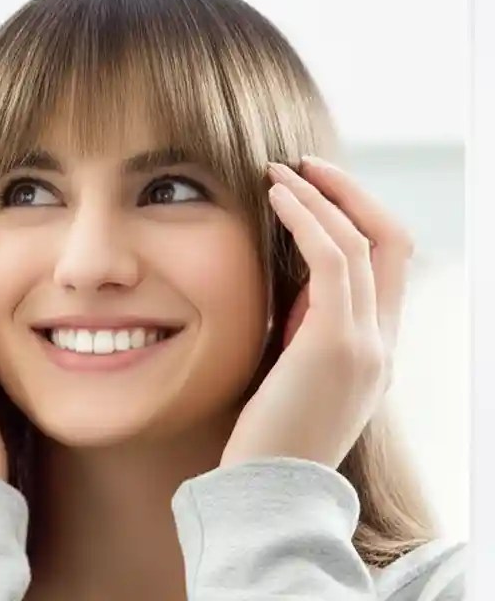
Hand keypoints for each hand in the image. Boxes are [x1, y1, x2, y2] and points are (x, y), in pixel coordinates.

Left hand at [221, 157, 412, 468]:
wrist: (265, 491)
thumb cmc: (263, 437)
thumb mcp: (292, 372)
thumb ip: (302, 329)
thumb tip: (287, 282)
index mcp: (375, 350)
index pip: (387, 264)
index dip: (356, 216)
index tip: (311, 190)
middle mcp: (383, 343)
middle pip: (391, 241)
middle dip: (350, 192)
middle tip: (303, 165)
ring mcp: (368, 344)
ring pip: (362, 241)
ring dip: (321, 197)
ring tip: (278, 171)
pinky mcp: (337, 344)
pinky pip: (334, 260)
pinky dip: (308, 219)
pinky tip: (276, 198)